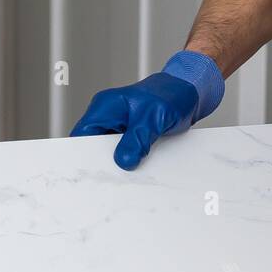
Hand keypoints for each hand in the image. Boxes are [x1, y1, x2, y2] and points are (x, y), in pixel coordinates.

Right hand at [70, 49, 224, 169]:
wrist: (189, 93)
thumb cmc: (171, 96)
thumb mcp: (153, 119)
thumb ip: (137, 139)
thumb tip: (123, 161)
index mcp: (105, 107)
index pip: (82, 135)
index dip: (83, 155)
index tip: (93, 173)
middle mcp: (108, 116)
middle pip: (94, 147)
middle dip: (104, 163)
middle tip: (117, 178)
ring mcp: (119, 127)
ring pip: (110, 152)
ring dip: (120, 163)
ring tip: (131, 173)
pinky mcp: (130, 136)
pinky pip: (125, 152)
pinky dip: (131, 160)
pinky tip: (140, 168)